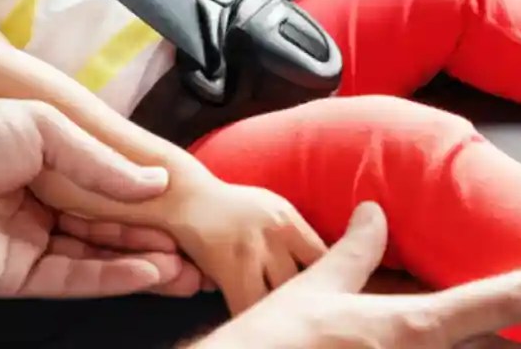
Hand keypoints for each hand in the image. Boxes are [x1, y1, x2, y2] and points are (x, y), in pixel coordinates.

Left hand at [0, 98, 201, 298]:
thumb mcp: (44, 127)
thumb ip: (100, 162)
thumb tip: (154, 182)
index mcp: (49, 169)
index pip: (110, 191)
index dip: (149, 203)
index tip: (190, 210)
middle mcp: (45, 210)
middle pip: (111, 231)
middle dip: (156, 241)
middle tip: (201, 249)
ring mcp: (33, 245)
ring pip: (99, 260)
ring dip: (143, 265)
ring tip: (186, 267)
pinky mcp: (19, 276)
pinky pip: (74, 280)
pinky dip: (112, 278)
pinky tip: (146, 272)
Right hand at [173, 182, 328, 313]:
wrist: (185, 197)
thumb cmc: (230, 206)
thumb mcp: (271, 208)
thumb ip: (296, 235)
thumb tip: (327, 265)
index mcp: (288, 220)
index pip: (325, 257)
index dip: (335, 281)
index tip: (335, 299)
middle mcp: (275, 234)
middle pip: (307, 280)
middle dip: (311, 300)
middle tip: (314, 317)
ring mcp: (252, 252)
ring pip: (281, 297)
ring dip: (283, 312)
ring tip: (287, 323)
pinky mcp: (229, 269)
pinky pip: (249, 306)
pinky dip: (255, 316)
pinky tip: (259, 323)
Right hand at [190, 202, 520, 348]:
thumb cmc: (273, 340)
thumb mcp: (314, 290)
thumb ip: (353, 254)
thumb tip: (375, 213)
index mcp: (410, 326)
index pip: (499, 298)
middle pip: (495, 347)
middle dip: (518, 334)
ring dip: (476, 339)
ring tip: (462, 327)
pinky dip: (432, 346)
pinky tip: (407, 338)